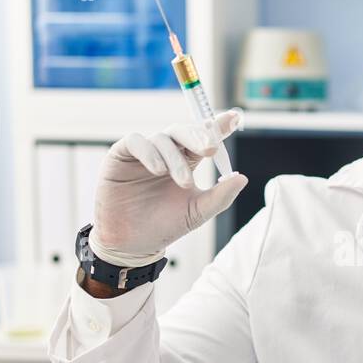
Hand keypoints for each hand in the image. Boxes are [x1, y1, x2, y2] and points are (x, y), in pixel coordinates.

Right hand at [91, 111, 246, 267]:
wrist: (132, 244)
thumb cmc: (164, 226)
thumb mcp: (197, 212)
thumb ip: (219, 196)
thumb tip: (242, 178)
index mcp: (186, 161)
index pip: (203, 138)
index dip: (218, 126)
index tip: (234, 118)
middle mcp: (166, 153)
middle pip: (184, 132)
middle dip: (199, 136)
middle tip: (212, 148)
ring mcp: (144, 153)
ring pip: (163, 139)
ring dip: (176, 158)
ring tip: (183, 182)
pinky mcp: (120, 156)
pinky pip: (135, 141)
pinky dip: (149, 152)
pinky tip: (159, 169)